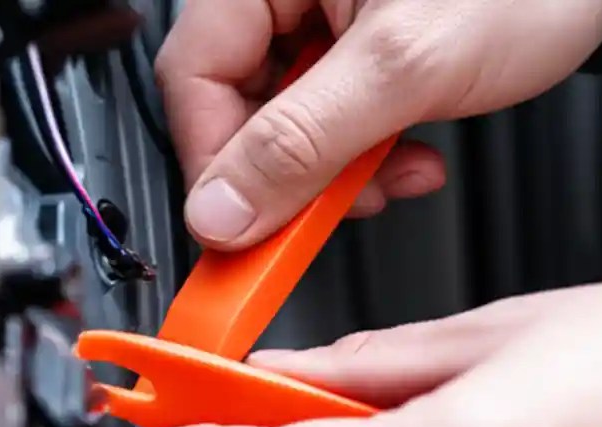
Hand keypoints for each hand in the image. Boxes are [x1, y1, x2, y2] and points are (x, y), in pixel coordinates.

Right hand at [155, 0, 601, 248]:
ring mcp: (320, 19)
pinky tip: (407, 154)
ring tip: (392, 172)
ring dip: (334, 171)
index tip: (242, 229)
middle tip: (335, 204)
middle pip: (235, 106)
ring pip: (283, 123)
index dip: (215, 163)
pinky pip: (327, 119)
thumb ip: (302, 144)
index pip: (194, 77)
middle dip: (289, 171)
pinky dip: (363, 154)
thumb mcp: (406, 67)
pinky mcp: (356, 49)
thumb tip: (219, 211)